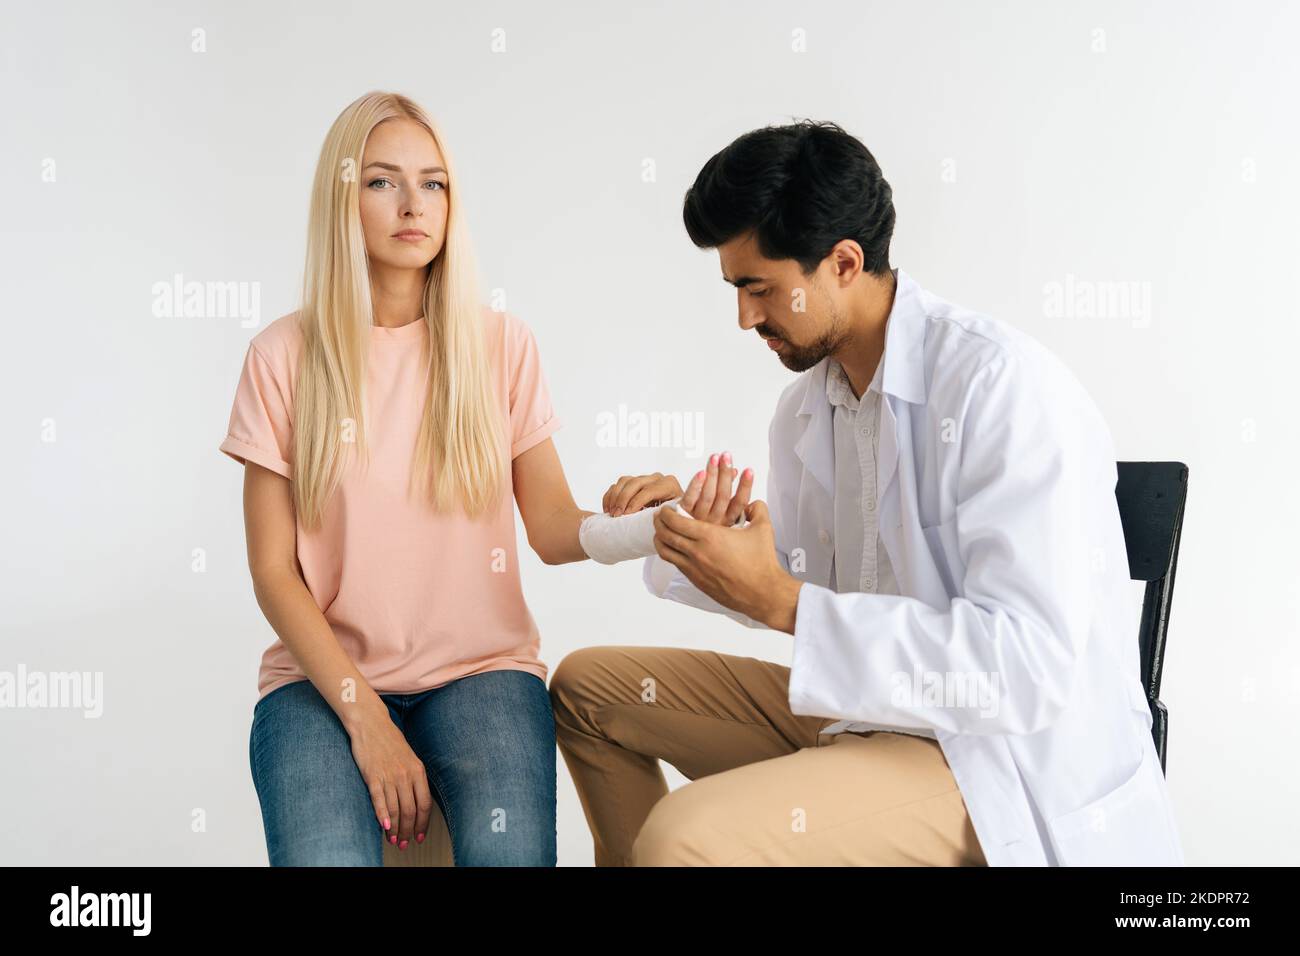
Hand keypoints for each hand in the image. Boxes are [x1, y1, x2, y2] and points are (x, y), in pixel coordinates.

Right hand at [348, 707, 433, 851]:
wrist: (371, 724)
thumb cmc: (389, 741)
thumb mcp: (409, 758)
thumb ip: (413, 779)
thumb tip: (416, 803)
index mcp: (418, 771)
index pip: (424, 805)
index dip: (422, 824)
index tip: (419, 836)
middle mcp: (406, 775)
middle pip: (410, 811)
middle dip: (408, 831)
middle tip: (404, 843)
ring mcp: (389, 775)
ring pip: (395, 809)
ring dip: (395, 829)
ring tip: (393, 839)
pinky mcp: (372, 776)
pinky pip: (379, 800)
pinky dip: (383, 816)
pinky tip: (384, 827)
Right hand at [602, 472, 682, 515]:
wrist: (673, 515)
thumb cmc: (674, 517)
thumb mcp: (675, 516)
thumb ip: (667, 514)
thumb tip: (655, 517)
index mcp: (669, 485)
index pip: (649, 491)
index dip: (635, 502)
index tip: (626, 515)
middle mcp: (657, 479)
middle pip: (634, 483)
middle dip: (623, 499)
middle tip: (616, 515)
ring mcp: (644, 479)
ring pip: (624, 481)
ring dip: (615, 497)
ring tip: (611, 513)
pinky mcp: (634, 482)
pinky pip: (618, 484)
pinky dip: (610, 496)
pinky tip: (608, 509)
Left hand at [652, 498, 801, 630]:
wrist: (763, 592)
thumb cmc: (762, 561)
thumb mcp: (762, 528)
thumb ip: (757, 509)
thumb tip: (752, 503)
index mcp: (709, 536)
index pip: (676, 521)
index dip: (667, 513)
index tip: (666, 508)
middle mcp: (697, 552)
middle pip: (665, 535)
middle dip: (659, 524)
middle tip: (658, 518)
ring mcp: (695, 569)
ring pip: (666, 552)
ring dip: (660, 540)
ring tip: (661, 534)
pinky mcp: (697, 581)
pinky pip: (676, 565)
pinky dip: (672, 555)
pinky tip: (676, 551)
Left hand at [677, 451, 753, 525]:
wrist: (680, 539)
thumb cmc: (703, 524)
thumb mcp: (722, 513)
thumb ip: (728, 492)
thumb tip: (734, 471)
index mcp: (727, 522)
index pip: (740, 503)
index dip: (745, 486)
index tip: (749, 470)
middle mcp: (714, 522)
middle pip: (723, 495)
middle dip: (725, 473)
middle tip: (726, 456)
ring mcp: (699, 520)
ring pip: (708, 495)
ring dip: (712, 474)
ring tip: (715, 458)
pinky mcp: (683, 516)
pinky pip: (690, 499)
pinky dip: (696, 485)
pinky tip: (701, 473)